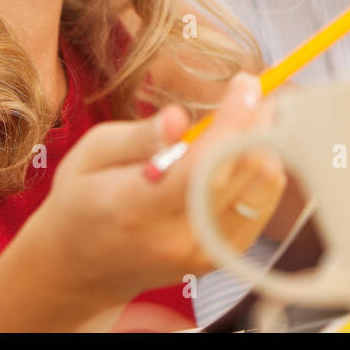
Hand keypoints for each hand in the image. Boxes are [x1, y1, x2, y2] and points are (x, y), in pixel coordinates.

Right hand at [25, 72, 286, 315]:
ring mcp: (202, 253)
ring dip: (266, 144)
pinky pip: (262, 206)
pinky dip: (263, 171)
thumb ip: (138, 137)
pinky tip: (245, 149)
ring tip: (252, 115)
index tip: (245, 83)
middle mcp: (174, 237)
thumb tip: (178, 118)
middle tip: (255, 89)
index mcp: (134, 208)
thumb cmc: (84, 197)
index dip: (232, 120)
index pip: (201, 165)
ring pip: (262, 189)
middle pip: (242, 174)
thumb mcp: (92, 153)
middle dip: (258, 122)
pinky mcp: (221, 257)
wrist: (84, 267)